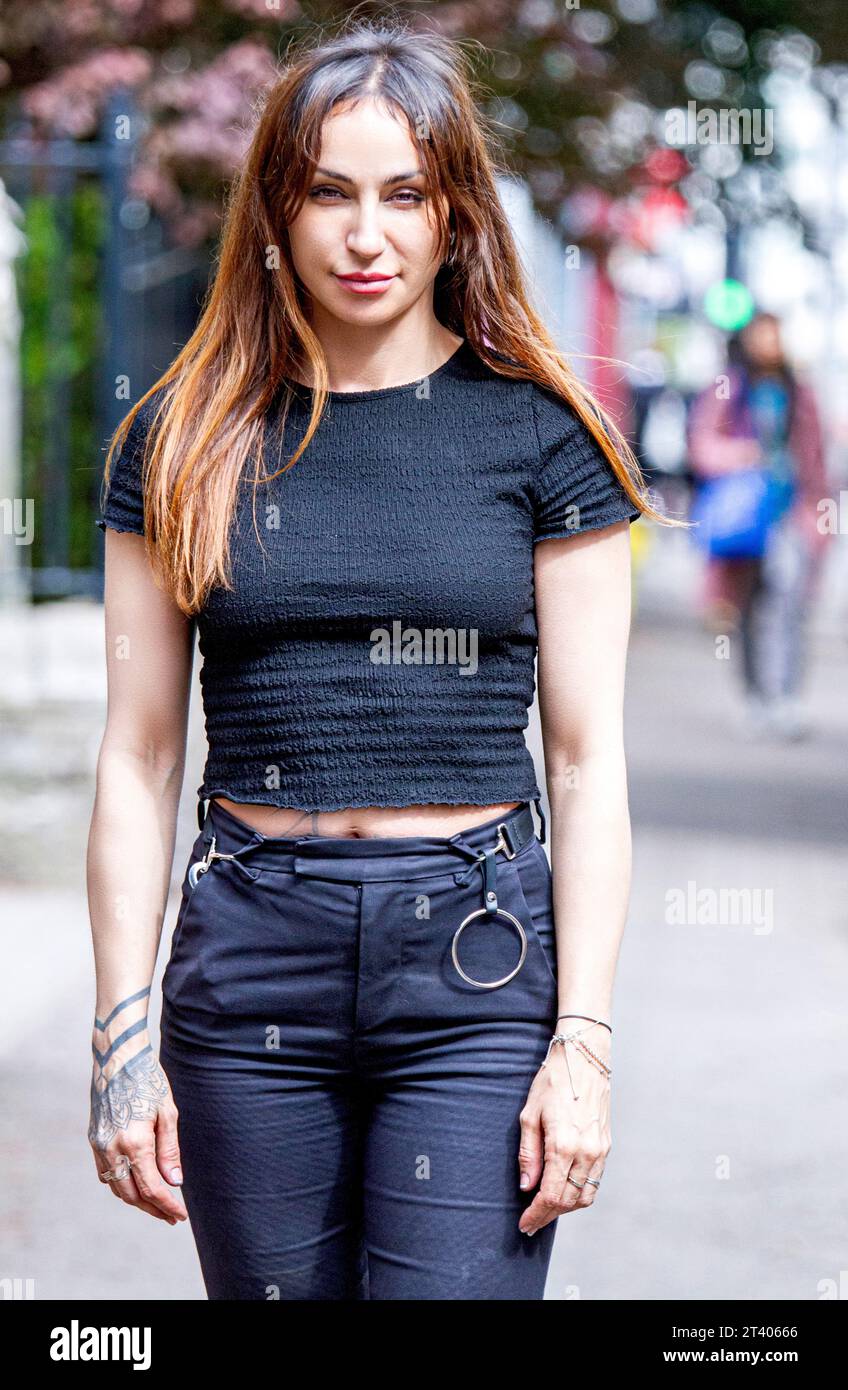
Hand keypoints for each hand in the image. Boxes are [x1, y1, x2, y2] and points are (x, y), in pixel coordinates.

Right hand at [88, 1043, 186, 1224]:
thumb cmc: (149, 1081)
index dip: (167, 1206)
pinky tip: (136, 1183)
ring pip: (115, 1187)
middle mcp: (112, 1148)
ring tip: (157, 1203)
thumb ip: (169, 1151)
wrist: (118, 1058)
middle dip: (152, 1208)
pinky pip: (105, 1173)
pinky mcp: (93, 1139)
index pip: (151, 1188)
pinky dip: (121, 1184)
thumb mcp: (168, 1113)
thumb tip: (174, 1182)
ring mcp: (99, 1145)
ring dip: (136, 1199)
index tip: (180, 1216)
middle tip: (171, 1215)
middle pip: (132, 1195)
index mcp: (135, 1142)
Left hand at [517, 1025, 610, 1235]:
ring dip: (565, 1207)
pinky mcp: (606, 1145)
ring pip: (585, 1195)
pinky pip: (594, 1180)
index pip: (551, 1195)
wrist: (583, 1059)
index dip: (537, 1214)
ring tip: (546, 1208)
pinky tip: (564, 1189)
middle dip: (549, 1215)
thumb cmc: (552, 1082)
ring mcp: (600, 1150)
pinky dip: (579, 1192)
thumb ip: (529, 1154)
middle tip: (531, 1221)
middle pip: (569, 1201)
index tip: (525, 1224)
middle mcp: (586, 1152)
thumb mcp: (529, 1115)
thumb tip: (527, 1186)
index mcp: (564, 1145)